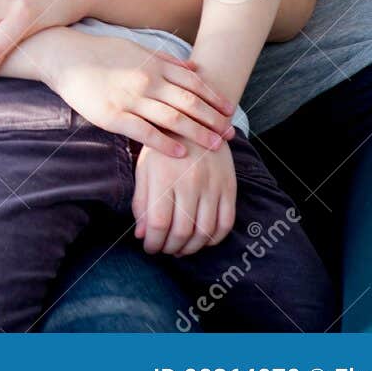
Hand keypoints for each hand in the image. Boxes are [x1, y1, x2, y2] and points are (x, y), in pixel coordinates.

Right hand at [48, 28, 237, 157]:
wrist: (64, 56)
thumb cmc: (100, 52)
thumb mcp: (136, 49)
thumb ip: (166, 59)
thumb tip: (194, 67)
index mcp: (153, 64)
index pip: (193, 82)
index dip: (213, 98)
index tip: (229, 111)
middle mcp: (146, 80)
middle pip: (189, 102)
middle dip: (212, 119)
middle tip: (230, 134)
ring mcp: (130, 99)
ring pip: (172, 118)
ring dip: (197, 133)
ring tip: (214, 146)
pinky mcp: (113, 115)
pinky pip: (144, 132)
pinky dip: (165, 143)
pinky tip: (180, 153)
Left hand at [132, 142, 236, 256]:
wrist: (195, 121)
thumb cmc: (163, 147)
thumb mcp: (145, 168)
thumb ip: (142, 201)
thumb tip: (142, 235)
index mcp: (164, 177)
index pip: (159, 223)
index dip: (154, 243)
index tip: (149, 248)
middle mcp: (190, 182)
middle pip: (182, 231)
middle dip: (170, 248)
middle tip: (164, 250)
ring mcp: (212, 185)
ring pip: (204, 232)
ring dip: (191, 248)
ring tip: (180, 248)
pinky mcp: (229, 187)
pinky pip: (226, 223)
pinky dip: (214, 239)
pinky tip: (202, 240)